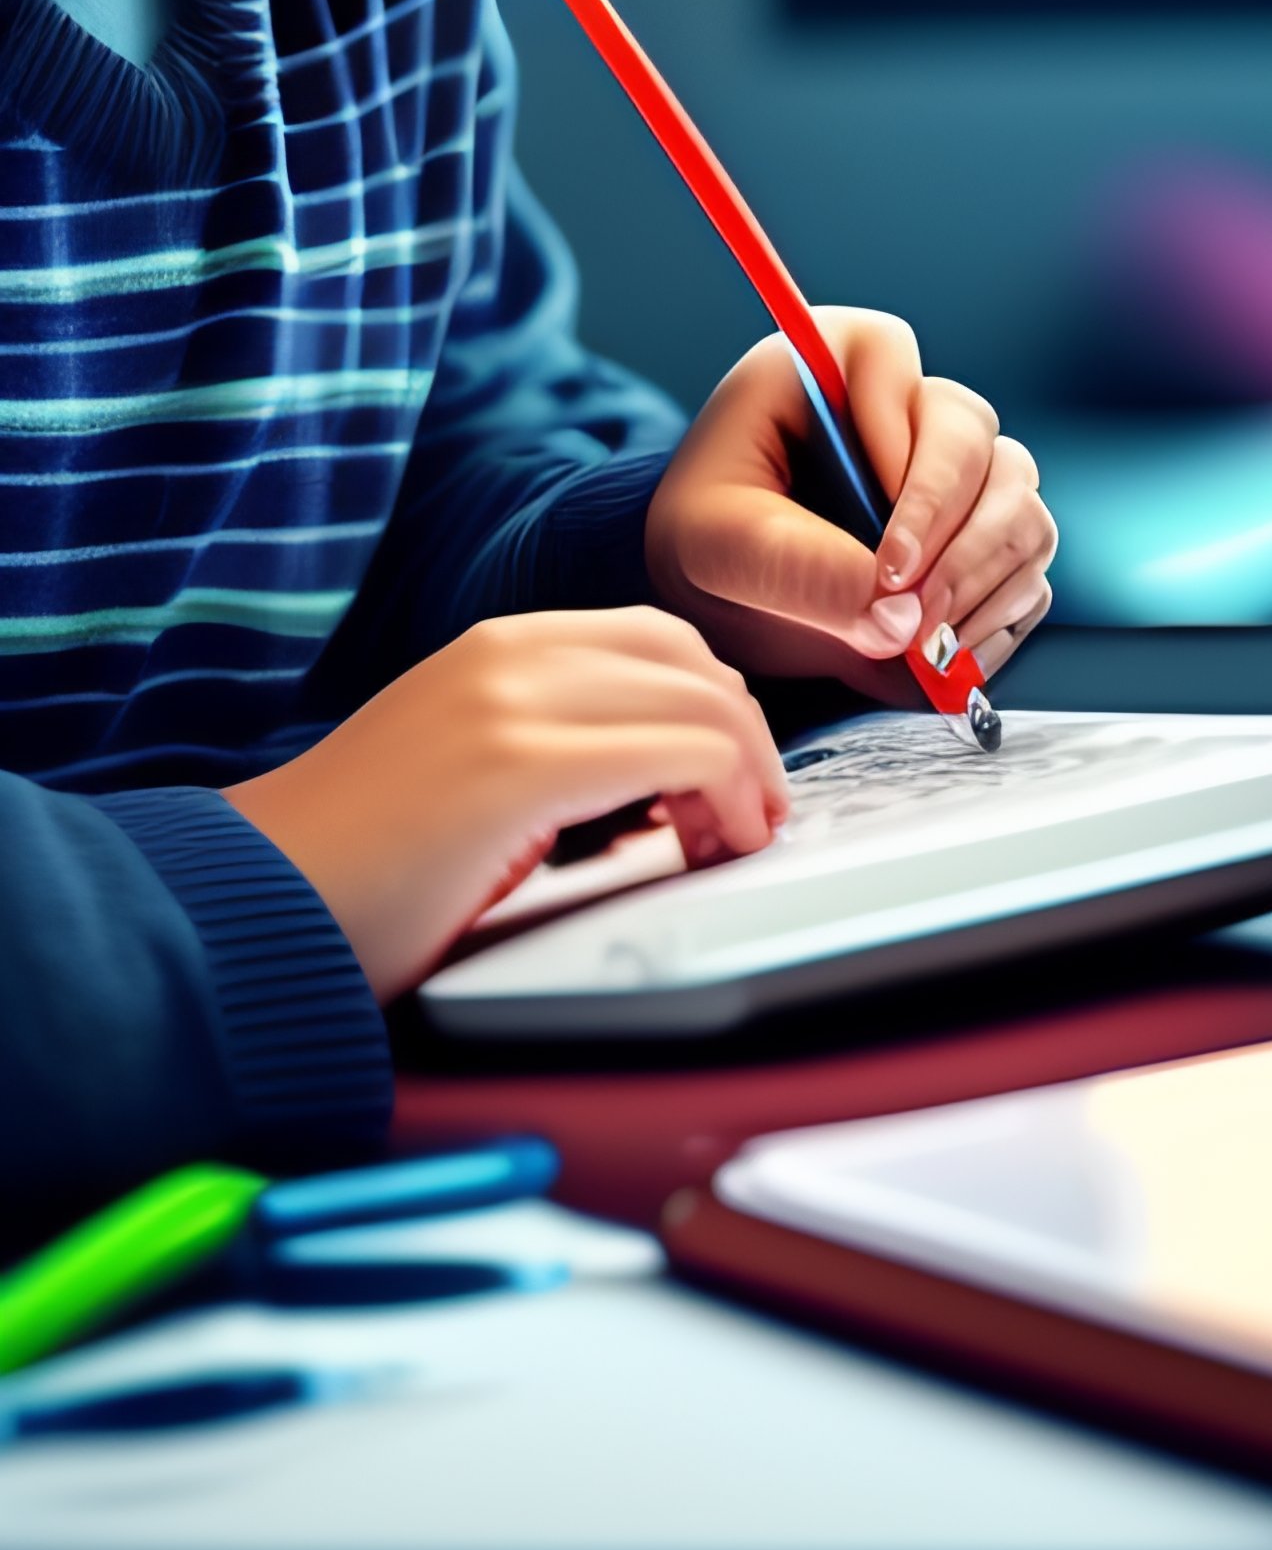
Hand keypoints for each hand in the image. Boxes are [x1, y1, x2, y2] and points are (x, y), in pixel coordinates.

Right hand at [223, 607, 788, 999]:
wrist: (246, 909)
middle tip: (739, 822)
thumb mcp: (468, 770)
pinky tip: (704, 850)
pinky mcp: (521, 765)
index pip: (658, 640)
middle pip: (695, 661)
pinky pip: (688, 751)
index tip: (722, 790)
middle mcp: (509, 655)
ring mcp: (513, 702)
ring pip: (707, 702)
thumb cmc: (354, 870)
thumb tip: (668, 784)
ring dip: (746, 776)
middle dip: (742, 740)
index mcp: (496, 648)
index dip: (713, 710)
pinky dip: (729, 800)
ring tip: (722, 844)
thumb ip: (556, 748)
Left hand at [643, 311, 1056, 689]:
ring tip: (921, 644)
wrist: (726, 594)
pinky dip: (995, 616)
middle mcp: (907, 404)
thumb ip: (800, 571)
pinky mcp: (981, 530)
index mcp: (832, 365)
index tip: (886, 560)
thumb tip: (898, 618)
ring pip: (1018, 502)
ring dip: (981, 583)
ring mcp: (956, 469)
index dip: (902, 458)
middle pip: (975, 440)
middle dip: (950, 540)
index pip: (893, 365)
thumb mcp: (722, 549)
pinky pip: (1028, 563)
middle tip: (910, 616)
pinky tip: (940, 653)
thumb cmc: (709, 541)